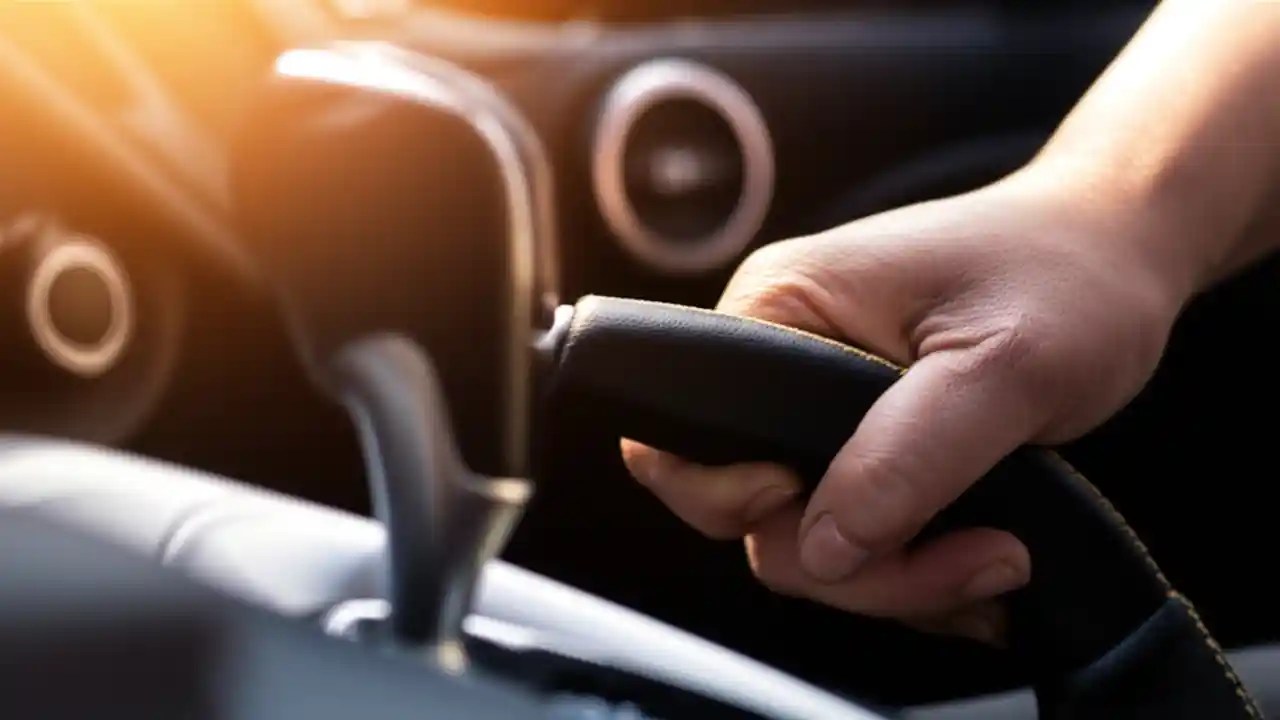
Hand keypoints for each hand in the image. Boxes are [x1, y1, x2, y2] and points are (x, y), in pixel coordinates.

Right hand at [621, 167, 1193, 643]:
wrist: (1119, 254)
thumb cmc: (1066, 274)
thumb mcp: (1005, 364)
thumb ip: (908, 455)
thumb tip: (823, 548)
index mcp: (779, 311)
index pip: (690, 438)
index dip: (747, 501)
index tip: (852, 519)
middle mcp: (783, 362)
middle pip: (758, 518)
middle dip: (865, 564)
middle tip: (981, 552)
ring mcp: (822, 412)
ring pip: (815, 544)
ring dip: (909, 575)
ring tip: (1003, 551)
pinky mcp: (868, 449)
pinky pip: (861, 541)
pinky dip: (922, 570)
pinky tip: (985, 556)